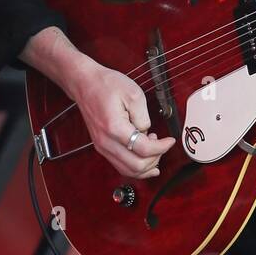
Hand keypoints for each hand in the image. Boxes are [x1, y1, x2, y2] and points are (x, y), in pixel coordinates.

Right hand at [65, 58, 176, 180]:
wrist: (85, 84)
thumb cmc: (106, 85)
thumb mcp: (134, 94)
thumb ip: (144, 117)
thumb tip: (147, 133)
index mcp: (114, 128)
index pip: (143, 149)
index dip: (162, 147)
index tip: (170, 141)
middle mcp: (106, 142)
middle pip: (136, 166)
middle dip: (155, 159)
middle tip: (162, 146)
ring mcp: (102, 146)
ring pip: (127, 170)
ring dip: (145, 166)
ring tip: (154, 152)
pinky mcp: (102, 146)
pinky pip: (120, 165)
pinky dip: (134, 165)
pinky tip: (144, 158)